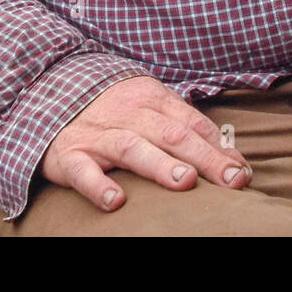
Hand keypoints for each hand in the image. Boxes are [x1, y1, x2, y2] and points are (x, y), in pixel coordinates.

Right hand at [39, 75, 251, 210]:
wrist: (49, 90)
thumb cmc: (113, 106)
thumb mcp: (150, 105)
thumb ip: (186, 125)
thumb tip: (230, 155)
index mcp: (153, 99)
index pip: (193, 123)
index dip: (219, 148)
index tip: (241, 172)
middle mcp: (129, 114)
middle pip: (172, 134)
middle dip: (204, 158)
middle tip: (231, 180)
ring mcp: (99, 134)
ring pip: (132, 147)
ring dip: (160, 165)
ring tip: (185, 182)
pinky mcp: (69, 154)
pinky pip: (82, 170)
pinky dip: (97, 185)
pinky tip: (115, 201)